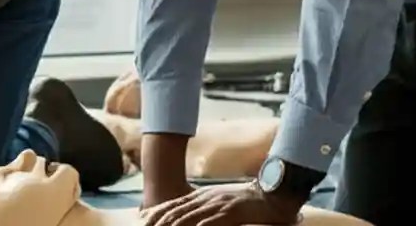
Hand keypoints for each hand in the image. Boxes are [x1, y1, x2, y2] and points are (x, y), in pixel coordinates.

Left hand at [141, 182, 302, 225]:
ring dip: (175, 225)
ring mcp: (218, 204)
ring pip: (190, 217)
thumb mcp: (219, 201)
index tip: (144, 220)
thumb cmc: (246, 200)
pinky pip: (212, 221)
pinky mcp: (231, 211)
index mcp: (202, 196)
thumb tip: (189, 217)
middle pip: (177, 212)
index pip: (174, 205)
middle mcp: (206, 199)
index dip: (157, 214)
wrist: (271, 194)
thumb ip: (203, 208)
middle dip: (161, 221)